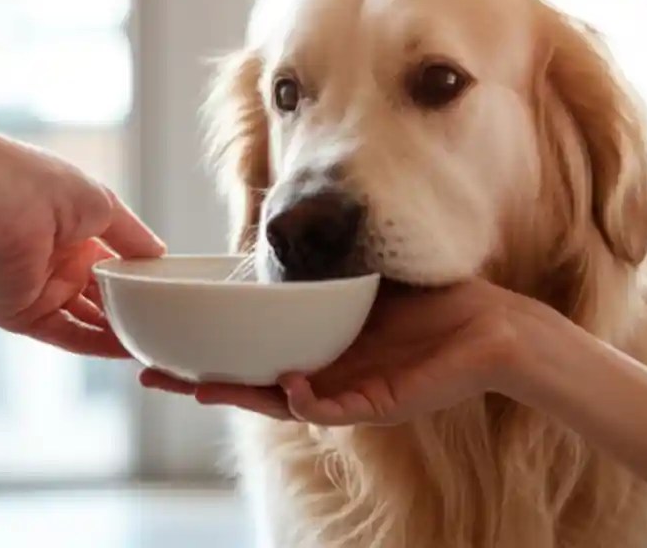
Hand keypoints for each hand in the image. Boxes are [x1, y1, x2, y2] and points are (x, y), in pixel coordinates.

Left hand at [0, 159, 165, 357]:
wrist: (2, 201)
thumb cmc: (48, 189)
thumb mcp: (106, 208)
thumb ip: (133, 238)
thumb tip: (159, 256)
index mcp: (70, 236)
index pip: (109, 268)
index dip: (134, 282)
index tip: (161, 295)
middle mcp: (53, 265)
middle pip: (97, 299)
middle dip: (128, 312)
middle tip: (162, 325)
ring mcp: (36, 291)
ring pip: (84, 321)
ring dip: (116, 333)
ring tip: (153, 342)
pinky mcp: (20, 314)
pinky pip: (65, 334)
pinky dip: (97, 343)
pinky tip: (127, 348)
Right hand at [141, 279, 533, 424]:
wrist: (495, 325)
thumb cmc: (435, 300)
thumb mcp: (362, 279)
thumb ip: (321, 273)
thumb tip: (279, 236)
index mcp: (320, 351)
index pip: (254, 357)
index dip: (211, 356)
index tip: (164, 345)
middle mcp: (328, 377)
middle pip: (253, 386)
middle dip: (203, 381)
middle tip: (152, 373)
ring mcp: (351, 395)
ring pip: (283, 403)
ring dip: (241, 396)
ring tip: (197, 388)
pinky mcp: (382, 404)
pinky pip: (336, 410)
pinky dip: (309, 400)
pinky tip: (289, 384)